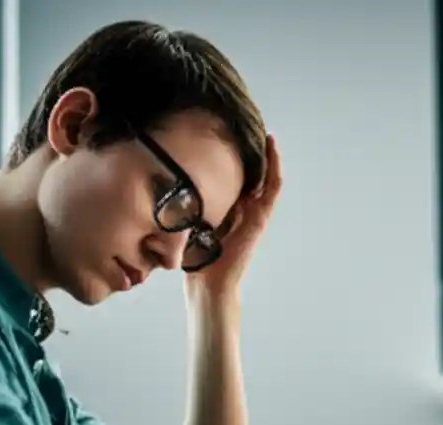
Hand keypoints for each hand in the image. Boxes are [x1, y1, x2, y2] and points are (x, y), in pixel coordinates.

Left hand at [187, 133, 281, 298]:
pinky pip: (272, 187)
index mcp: (228, 207)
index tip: (227, 132)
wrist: (209, 281)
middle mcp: (244, 207)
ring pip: (266, 175)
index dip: (234, 155)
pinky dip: (274, 166)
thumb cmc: (195, 256)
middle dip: (252, 150)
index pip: (235, 175)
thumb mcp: (188, 219)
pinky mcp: (261, 217)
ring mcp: (255, 212)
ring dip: (268, 153)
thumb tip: (167, 175)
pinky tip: (271, 145)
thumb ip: (186, 202)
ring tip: (264, 130)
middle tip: (247, 124)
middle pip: (252, 172)